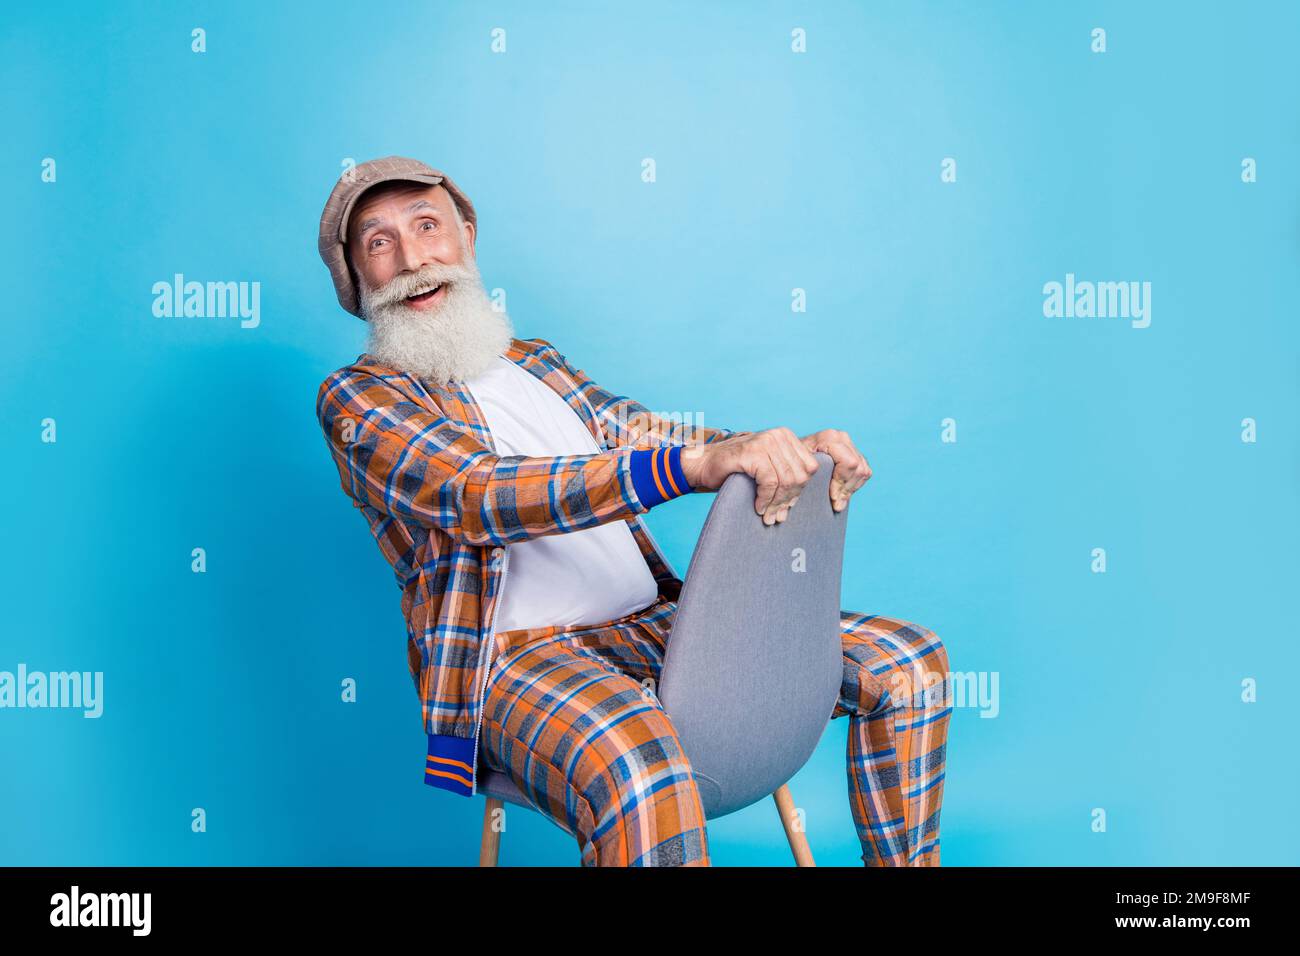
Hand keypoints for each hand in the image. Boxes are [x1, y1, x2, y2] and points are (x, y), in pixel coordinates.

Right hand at [680, 428, 820, 525]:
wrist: (704, 463)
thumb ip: (786, 475)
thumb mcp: (767, 468)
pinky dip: (765, 498)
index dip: (800, 492)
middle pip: (800, 475)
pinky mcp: (753, 452)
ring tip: (767, 515)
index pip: (810, 468)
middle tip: (777, 516)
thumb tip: (801, 501)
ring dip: (777, 502)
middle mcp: (779, 435)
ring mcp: (766, 441)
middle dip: (789, 500)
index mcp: (787, 437)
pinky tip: (757, 507)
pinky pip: (770, 481)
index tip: (786, 507)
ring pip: (786, 480)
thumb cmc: (736, 469)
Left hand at [799, 429, 870, 511]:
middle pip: (858, 468)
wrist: (791, 452)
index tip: (832, 498)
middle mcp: (841, 437)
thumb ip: (810, 478)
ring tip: (838, 500)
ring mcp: (849, 443)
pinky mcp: (854, 452)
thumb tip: (825, 499)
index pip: (849, 463)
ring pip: (863, 471)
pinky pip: (864, 472)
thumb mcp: (798, 468)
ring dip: (851, 488)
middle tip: (836, 505)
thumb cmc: (792, 462)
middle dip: (847, 489)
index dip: (842, 482)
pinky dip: (855, 484)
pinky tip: (842, 491)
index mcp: (829, 438)